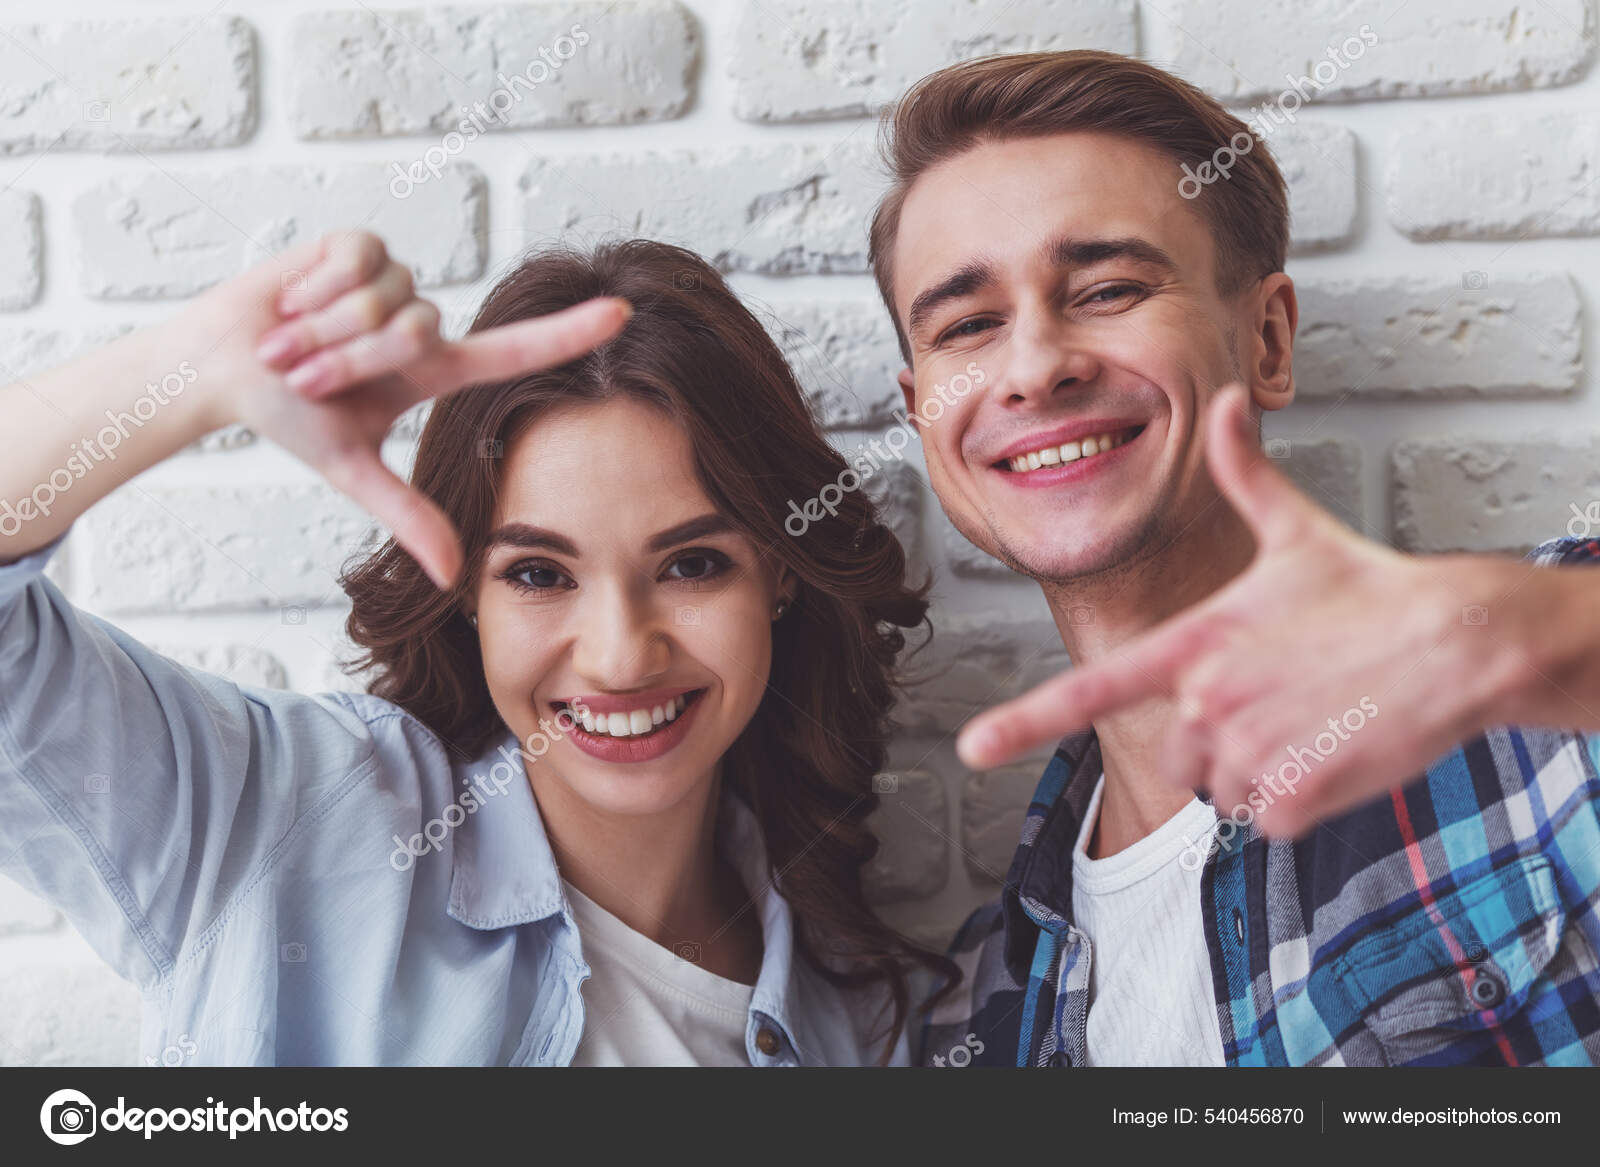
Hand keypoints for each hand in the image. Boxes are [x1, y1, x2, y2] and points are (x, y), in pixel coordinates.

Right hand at [192, 230, 628, 589]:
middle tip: (303, 376)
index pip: (515, 351)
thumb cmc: (289, 416)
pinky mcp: (358, 245)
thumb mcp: (351, 469)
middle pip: (414, 334)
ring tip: (292, 341)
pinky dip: (313, 290)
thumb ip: (408, 515)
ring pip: (383, 302)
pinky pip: (355, 265)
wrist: (222, 367)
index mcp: (432, 369)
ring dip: (324, 331)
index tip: (623, 313)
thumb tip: (452, 578)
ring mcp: (393, 279)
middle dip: (349, 360)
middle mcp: (421, 321)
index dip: (569, 333)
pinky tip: (291, 300)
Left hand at [954, 384, 1534, 836]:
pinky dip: (1295, 800)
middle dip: (1215, 741)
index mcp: (1194, 640)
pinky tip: (1331, 753)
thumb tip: (1226, 403)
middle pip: (1176, 753)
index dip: (1025, 720)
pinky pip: (1267, 819)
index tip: (971, 747)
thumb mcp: (1298, 528)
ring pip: (1221, 791)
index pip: (1091, 689)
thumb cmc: (1374, 587)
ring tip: (1309, 719)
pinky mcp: (1295, 792)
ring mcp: (1249, 747)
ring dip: (1257, 771)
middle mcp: (1207, 697)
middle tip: (1276, 700)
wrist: (1459, 639)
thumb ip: (1246, 476)